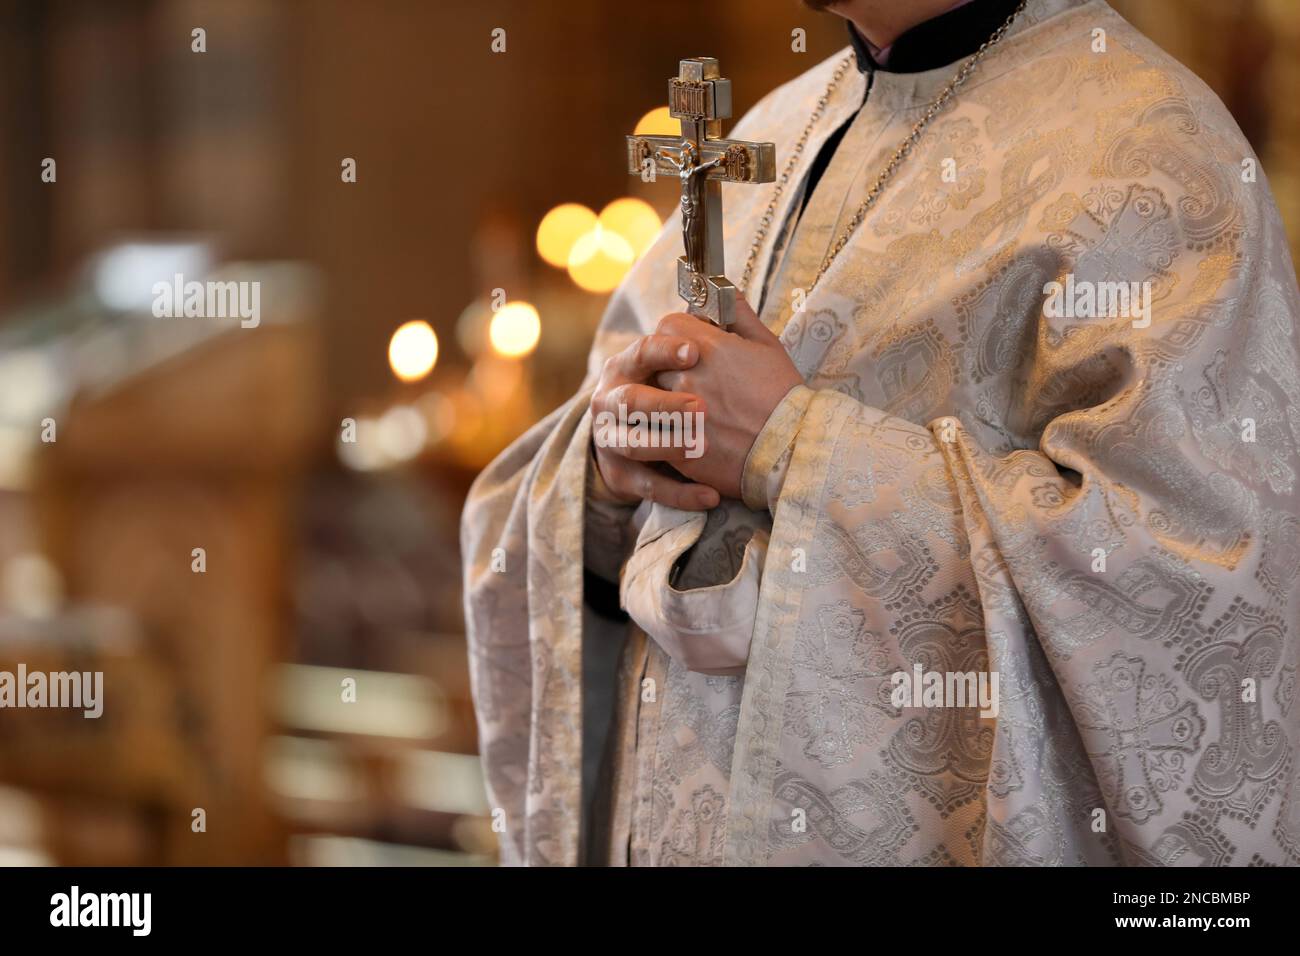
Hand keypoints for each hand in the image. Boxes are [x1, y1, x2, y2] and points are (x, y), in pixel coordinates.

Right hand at [589, 333, 721, 510]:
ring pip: (633, 444)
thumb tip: (726, 294)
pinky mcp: (621, 475)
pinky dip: (679, 493)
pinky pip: (648, 486)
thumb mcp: (690, 359)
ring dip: (667, 445)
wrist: (640, 440)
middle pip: (631, 400)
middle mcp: (610, 400)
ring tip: (702, 448)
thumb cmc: (677, 390)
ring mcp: (610, 439)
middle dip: (665, 403)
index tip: (694, 351)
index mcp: (626, 366)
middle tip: (701, 408)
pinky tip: (710, 496)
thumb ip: (707, 330)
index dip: (665, 350)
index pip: (641, 352)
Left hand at [653, 298, 802, 499]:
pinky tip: (696, 432)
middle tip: (699, 380)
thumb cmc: (782, 394)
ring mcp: (679, 414)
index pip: (668, 326)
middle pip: (657, 362)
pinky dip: (671, 430)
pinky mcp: (678, 445)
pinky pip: (660, 431)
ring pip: (654, 398)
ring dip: (667, 399)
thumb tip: (723, 289)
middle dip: (671, 367)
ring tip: (696, 409)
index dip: (680, 333)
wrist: (791, 449)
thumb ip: (739, 313)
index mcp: (707, 349)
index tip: (694, 346)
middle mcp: (687, 378)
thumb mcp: (767, 345)